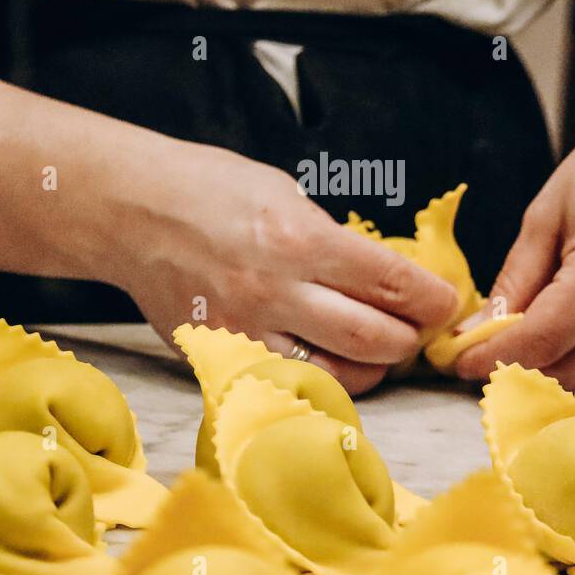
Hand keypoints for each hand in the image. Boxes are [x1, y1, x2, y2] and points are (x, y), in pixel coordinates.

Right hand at [115, 139, 457, 393]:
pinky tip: (328, 362)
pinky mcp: (220, 356)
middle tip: (414, 329)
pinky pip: (289, 384)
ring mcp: (245, 331)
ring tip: (375, 350)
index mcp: (298, 239)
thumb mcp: (283, 192)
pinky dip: (321, 380)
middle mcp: (274, 291)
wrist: (130, 212)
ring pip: (337, 376)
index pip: (392, 283)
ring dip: (371, 369)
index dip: (432, 300)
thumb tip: (381, 278)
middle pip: (374, 339)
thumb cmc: (209, 190)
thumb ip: (331, 239)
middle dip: (408, 339)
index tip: (444, 304)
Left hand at [456, 42, 574, 390]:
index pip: (538, 344)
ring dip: (557, 370)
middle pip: (569, 373)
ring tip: (524, 341)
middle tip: (484, 354)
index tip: (459, 362)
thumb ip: (515, 279)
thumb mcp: (550, 210)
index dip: (491, 359)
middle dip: (519, 372)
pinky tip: (571, 332)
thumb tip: (477, 330)